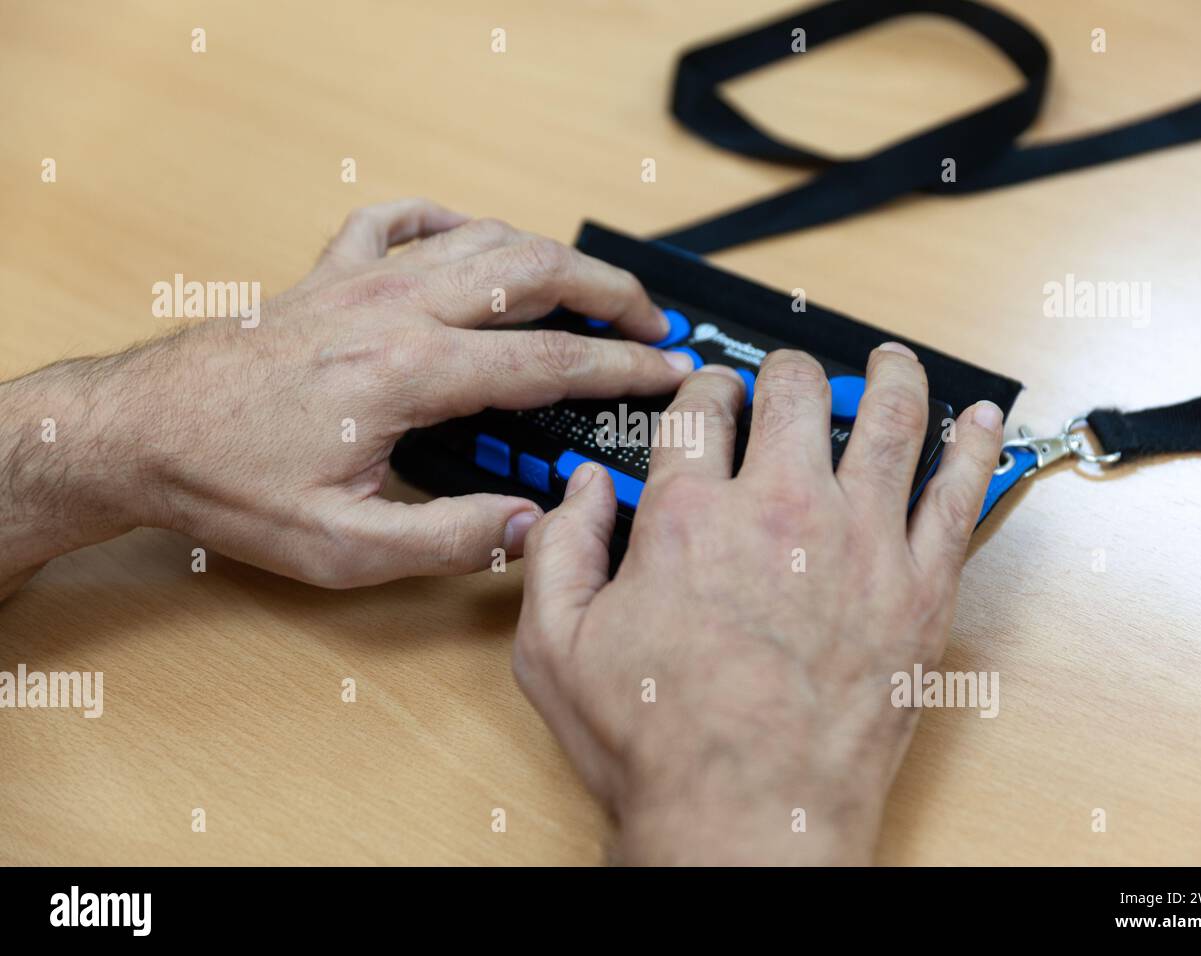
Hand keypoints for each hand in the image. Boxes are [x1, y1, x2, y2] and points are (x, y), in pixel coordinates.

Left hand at [0, 198, 691, 593]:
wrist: (137, 433)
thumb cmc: (228, 486)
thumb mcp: (343, 548)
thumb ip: (448, 538)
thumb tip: (530, 522)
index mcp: (406, 375)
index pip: (547, 359)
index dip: (622, 365)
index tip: (670, 369)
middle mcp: (393, 311)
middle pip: (532, 271)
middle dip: (608, 289)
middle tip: (650, 320)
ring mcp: (359, 281)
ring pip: (482, 236)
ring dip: (549, 254)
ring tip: (590, 284)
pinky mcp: (327, 274)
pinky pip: (400, 219)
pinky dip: (449, 218)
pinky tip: (471, 238)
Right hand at [513, 345, 1003, 864]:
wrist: (747, 818)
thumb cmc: (657, 745)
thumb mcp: (554, 650)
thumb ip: (559, 552)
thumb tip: (579, 491)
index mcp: (690, 515)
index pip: (702, 405)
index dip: (705, 385)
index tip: (712, 393)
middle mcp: (780, 509)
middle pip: (794, 390)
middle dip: (787, 372)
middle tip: (790, 379)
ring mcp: (860, 543)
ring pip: (889, 419)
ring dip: (889, 377)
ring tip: (890, 361)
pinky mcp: (920, 588)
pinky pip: (960, 494)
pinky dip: (972, 446)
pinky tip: (977, 420)